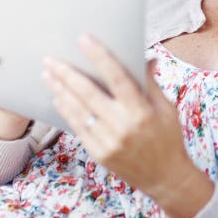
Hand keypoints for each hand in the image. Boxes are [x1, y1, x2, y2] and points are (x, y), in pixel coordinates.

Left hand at [41, 33, 214, 217]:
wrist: (166, 179)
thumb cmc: (169, 139)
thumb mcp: (167, 108)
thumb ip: (151, 83)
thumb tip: (146, 56)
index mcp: (142, 111)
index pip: (117, 77)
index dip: (100, 56)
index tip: (84, 39)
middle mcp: (123, 126)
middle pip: (88, 93)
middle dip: (67, 73)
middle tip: (50, 59)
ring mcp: (108, 141)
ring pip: (78, 110)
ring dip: (60, 90)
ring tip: (48, 74)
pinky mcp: (99, 153)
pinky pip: (78, 127)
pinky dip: (66, 110)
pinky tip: (58, 98)